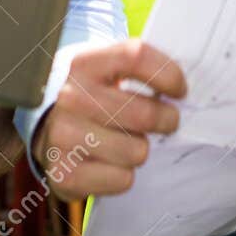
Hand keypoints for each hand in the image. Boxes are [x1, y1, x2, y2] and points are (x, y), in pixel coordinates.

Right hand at [34, 40, 186, 200]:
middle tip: (166, 122)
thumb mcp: (110, 72)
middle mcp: (70, 96)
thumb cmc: (96, 100)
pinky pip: (122, 179)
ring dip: (140, 150)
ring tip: (127, 143)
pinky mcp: (63, 173)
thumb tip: (183, 89)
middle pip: (144, 114)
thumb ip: (142, 69)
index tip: (180, 91)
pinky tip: (110, 163)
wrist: (51, 132)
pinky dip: (124, 175)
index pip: (136, 57)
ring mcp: (62, 135)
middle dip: (167, 121)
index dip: (168, 74)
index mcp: (84, 64)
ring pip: (137, 151)